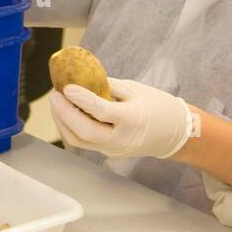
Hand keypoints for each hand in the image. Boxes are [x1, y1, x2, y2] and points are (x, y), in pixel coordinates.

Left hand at [49, 77, 193, 158]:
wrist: (178, 134)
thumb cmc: (159, 106)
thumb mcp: (136, 90)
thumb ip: (108, 86)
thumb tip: (82, 79)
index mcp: (133, 119)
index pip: (100, 111)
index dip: (80, 99)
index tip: (66, 87)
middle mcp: (121, 138)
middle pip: (84, 132)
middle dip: (63, 113)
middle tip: (54, 95)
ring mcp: (114, 149)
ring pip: (79, 141)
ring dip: (62, 122)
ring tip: (56, 103)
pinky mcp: (109, 152)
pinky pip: (84, 142)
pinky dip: (70, 128)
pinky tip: (65, 114)